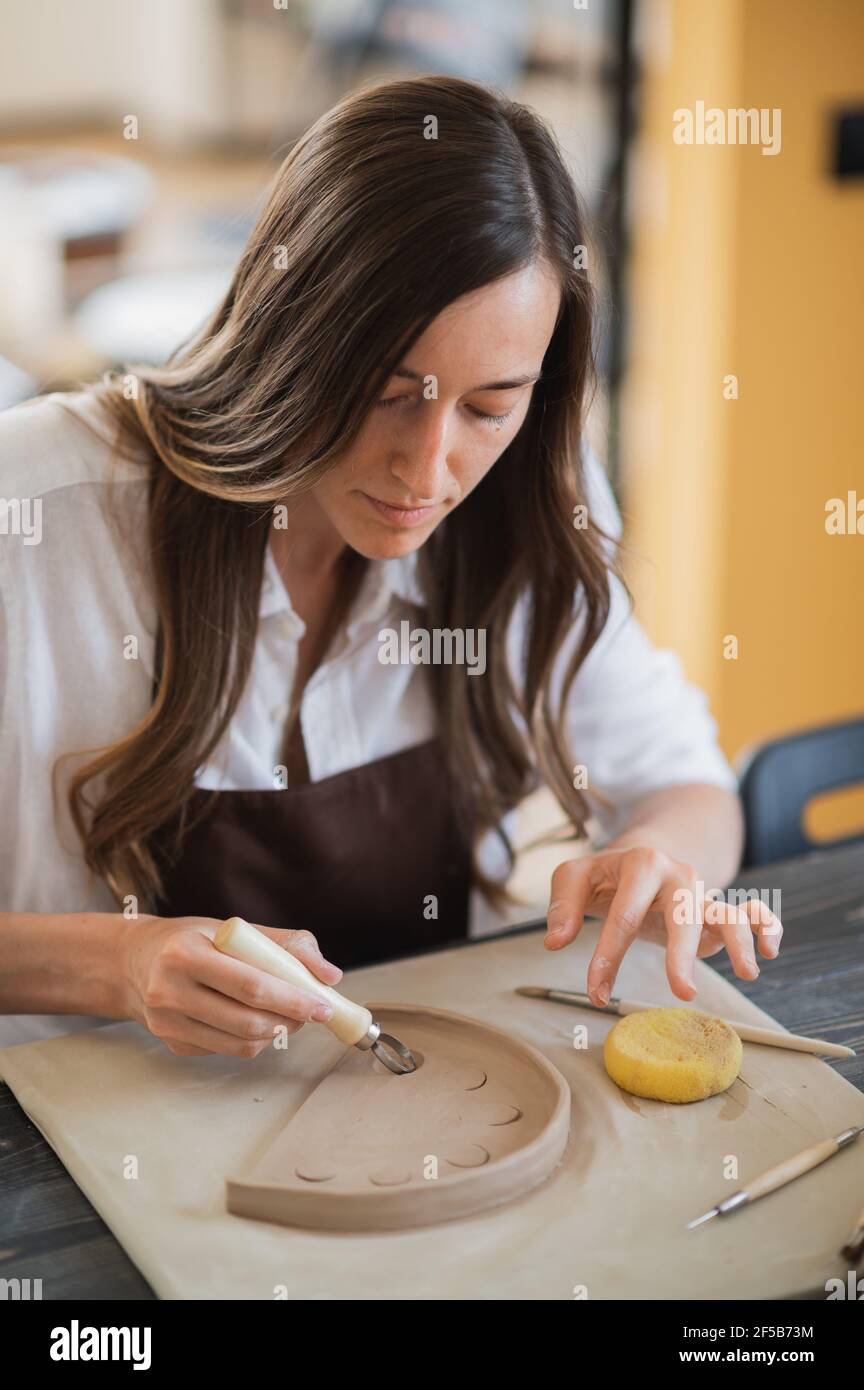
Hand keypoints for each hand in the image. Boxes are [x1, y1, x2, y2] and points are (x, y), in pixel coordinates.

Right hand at [119, 915, 342, 1056]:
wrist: (132, 962)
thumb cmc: (188, 940)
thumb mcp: (232, 929)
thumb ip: (285, 944)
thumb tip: (329, 975)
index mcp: (185, 954)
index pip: (251, 985)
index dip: (293, 999)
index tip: (323, 1004)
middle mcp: (169, 991)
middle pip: (246, 1020)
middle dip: (290, 1020)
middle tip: (312, 1012)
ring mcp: (167, 1022)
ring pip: (239, 1042)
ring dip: (276, 1033)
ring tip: (290, 1016)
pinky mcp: (172, 1043)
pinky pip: (226, 1049)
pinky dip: (253, 1040)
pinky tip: (259, 1021)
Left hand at [544, 846, 782, 1004]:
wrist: (639, 856)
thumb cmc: (604, 875)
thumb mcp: (574, 878)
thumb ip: (561, 906)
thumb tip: (557, 941)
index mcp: (641, 863)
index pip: (624, 915)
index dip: (608, 956)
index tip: (596, 992)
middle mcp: (678, 876)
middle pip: (683, 913)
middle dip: (683, 953)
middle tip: (682, 992)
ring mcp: (700, 893)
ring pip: (726, 912)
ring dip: (740, 941)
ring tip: (748, 973)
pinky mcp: (715, 911)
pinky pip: (750, 912)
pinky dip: (766, 925)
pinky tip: (770, 949)